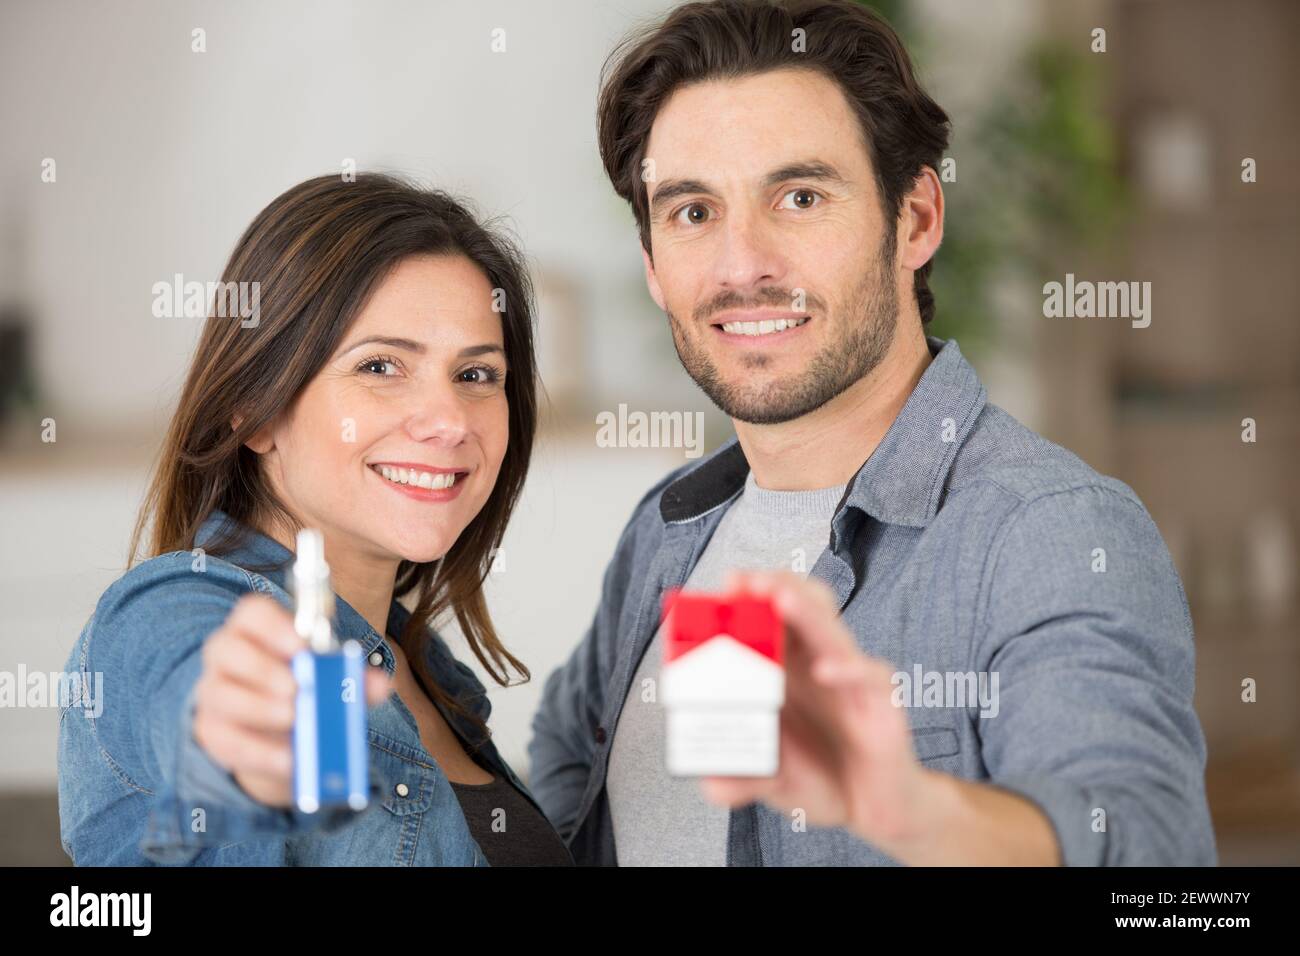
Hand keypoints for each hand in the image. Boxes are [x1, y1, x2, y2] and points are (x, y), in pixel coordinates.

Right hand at [192, 594, 391, 806]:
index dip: (274, 626)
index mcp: (256, 630)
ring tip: (295, 720)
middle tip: (298, 689)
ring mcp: (213, 692)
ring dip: (259, 709)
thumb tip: (381, 684)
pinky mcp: (211, 731)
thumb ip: (356, 679)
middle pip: (226, 649)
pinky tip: (289, 760)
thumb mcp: (335, 681)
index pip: (252, 613)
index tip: (301, 646)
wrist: (285, 737)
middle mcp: (225, 654)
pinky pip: (226, 740)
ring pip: (220, 694)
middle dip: (263, 670)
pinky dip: (260, 752)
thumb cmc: (308, 691)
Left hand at [698, 570, 929, 849]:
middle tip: (747, 581)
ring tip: (778, 598)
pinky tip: (825, 671)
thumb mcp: (772, 780)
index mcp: (790, 671)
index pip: (773, 618)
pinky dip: (849, 669)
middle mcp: (820, 665)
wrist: (875, 812)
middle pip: (804, 608)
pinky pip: (870, 676)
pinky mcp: (881, 704)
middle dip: (776, 586)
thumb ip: (741, 780)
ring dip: (805, 611)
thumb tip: (711, 785)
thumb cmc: (824, 778)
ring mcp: (852, 680)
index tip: (727, 585)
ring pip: (832, 632)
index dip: (752, 598)